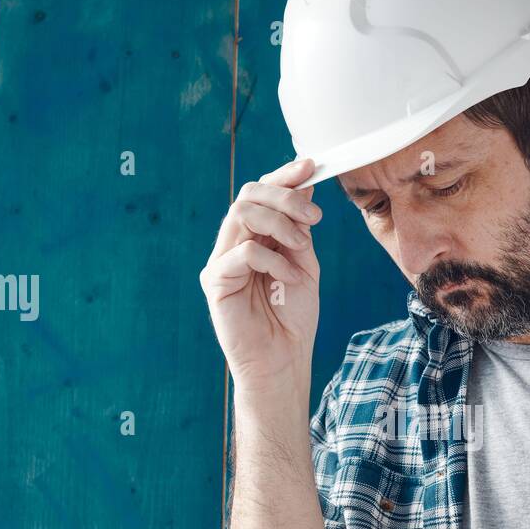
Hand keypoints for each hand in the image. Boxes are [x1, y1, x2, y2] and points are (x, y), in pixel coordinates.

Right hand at [200, 158, 322, 400]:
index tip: (312, 166)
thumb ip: (300, 227)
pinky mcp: (215, 282)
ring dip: (280, 223)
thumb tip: (305, 183)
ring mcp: (221, 262)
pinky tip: (290, 278)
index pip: (261, 193)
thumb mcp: (304, 262)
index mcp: (254, 237)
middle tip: (314, 217)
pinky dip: (274, 259)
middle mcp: (233, 244)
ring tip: (302, 248)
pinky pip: (243, 252)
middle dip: (285, 197)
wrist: (283, 361)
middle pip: (248, 195)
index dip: (284, 175)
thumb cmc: (292, 317)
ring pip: (241, 214)